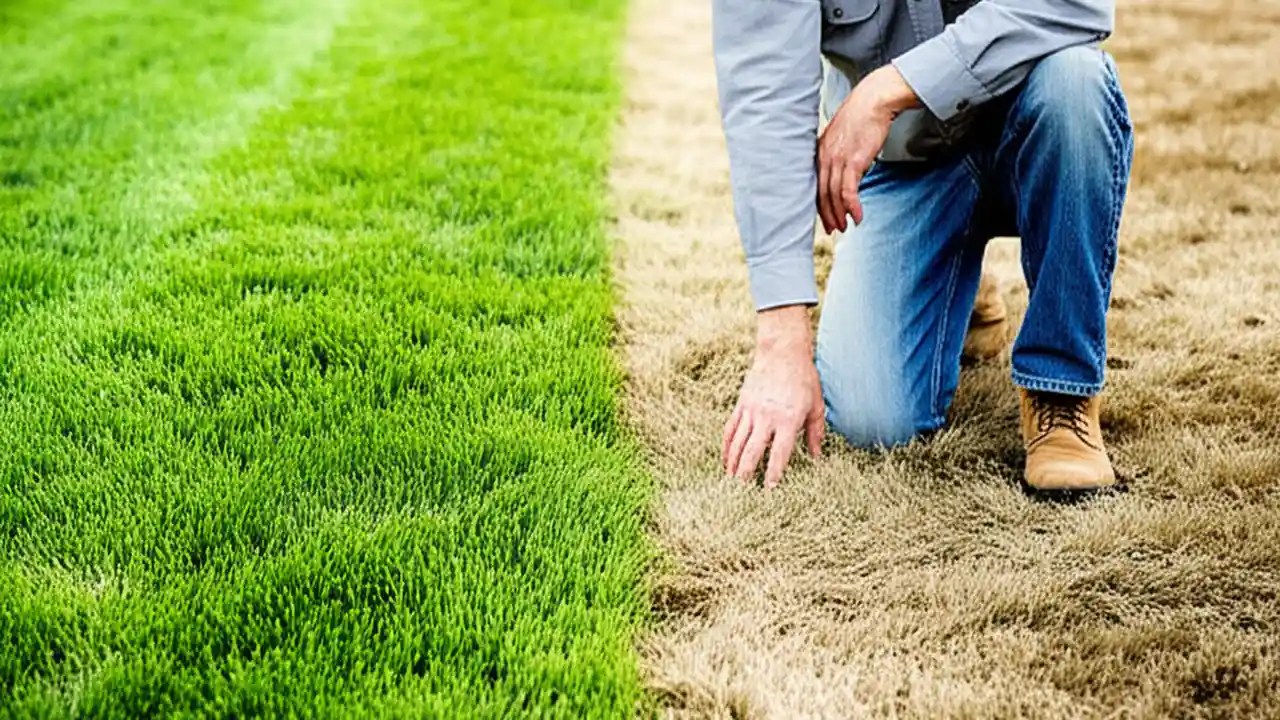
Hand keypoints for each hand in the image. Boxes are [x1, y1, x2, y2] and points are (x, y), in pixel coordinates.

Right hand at [722, 306, 824, 487]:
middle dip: (746, 473)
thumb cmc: (804, 379)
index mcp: (788, 419)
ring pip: (737, 442)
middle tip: (742, 492)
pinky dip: (726, 446)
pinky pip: (730, 429)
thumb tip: (818, 458)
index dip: (774, 473)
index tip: (770, 489)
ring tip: (730, 482)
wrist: (782, 352)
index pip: (779, 453)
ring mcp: (751, 411)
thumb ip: (816, 433)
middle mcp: (767, 417)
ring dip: (733, 464)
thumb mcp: (816, 406)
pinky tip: (725, 460)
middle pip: (752, 451)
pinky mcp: (741, 405)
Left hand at [817, 65, 920, 232]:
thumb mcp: (841, 138)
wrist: (873, 101)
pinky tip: (858, 217)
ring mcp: (837, 160)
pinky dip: (852, 207)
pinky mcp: (853, 161)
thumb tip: (844, 171)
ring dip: (839, 215)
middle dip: (827, 216)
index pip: (815, 185)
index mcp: (819, 152)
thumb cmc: (861, 117)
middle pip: (821, 194)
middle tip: (834, 230)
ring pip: (833, 196)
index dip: (819, 205)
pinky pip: (848, 191)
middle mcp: (824, 157)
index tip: (824, 219)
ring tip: (846, 227)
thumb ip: (838, 155)